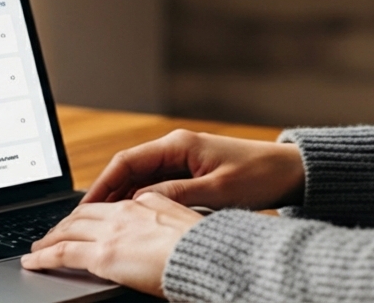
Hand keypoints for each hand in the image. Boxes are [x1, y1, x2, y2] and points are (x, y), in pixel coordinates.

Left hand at [21, 193, 201, 296]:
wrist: (207, 257)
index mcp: (145, 202)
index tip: (79, 221)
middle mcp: (124, 211)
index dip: (87, 214)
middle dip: (63, 224)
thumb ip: (163, 215)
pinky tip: (33, 261)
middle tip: (50, 234)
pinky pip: (63, 253)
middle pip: (82, 214)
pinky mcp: (103, 255)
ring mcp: (112, 232)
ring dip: (49, 238)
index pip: (107, 205)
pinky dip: (44, 256)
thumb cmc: (204, 246)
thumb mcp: (185, 220)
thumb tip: (153, 220)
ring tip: (38, 248)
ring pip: (68, 230)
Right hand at [82, 128, 304, 209]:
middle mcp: (176, 149)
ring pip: (140, 182)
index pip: (126, 162)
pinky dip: (142, 205)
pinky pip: (156, 189)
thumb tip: (141, 204)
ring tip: (100, 228)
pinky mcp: (191, 175)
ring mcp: (183, 162)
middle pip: (128, 172)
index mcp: (178, 145)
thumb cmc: (260, 175)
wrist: (290, 171)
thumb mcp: (217, 191)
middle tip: (82, 223)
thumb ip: (178, 196)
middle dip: (105, 196)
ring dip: (121, 203)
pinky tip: (132, 224)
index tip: (84, 207)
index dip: (102, 185)